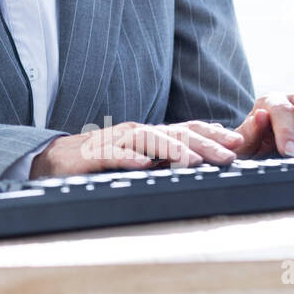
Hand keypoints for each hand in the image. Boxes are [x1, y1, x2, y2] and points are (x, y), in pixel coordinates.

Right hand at [32, 119, 244, 177]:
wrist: (54, 159)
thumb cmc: (99, 159)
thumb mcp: (138, 157)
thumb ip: (163, 156)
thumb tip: (200, 159)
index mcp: (148, 134)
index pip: (185, 129)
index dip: (211, 132)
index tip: (238, 140)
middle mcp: (135, 133)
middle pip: (174, 133)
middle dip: (204, 142)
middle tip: (229, 154)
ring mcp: (114, 141)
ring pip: (147, 140)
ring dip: (172, 150)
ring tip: (193, 161)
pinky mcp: (92, 155)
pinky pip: (113, 155)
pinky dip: (128, 158)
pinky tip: (143, 165)